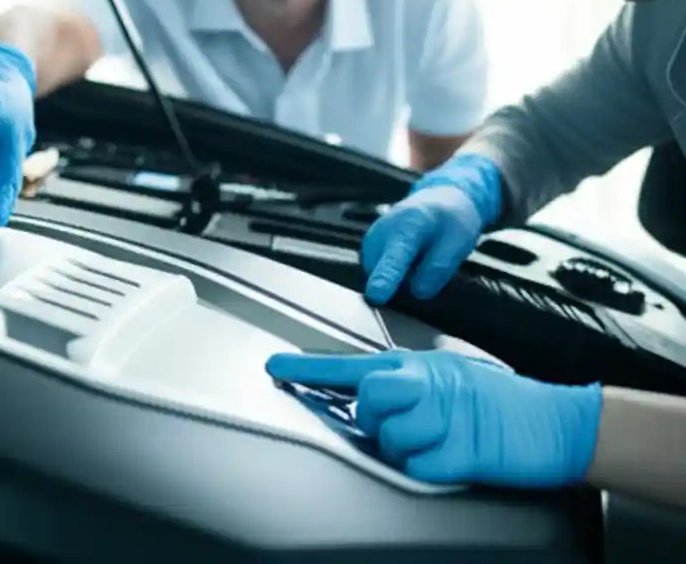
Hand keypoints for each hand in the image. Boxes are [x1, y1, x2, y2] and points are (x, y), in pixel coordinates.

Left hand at [266, 350, 601, 487]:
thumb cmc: (501, 402)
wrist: (556, 422)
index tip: (275, 366)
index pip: (351, 364)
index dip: (309, 367)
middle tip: (405, 422)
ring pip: (389, 438)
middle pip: (368, 398)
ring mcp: (444, 417)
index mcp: (420, 365)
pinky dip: (429, 469)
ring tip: (439, 439)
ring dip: (407, 448)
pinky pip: (417, 467)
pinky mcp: (460, 452)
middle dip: (375, 416)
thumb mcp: (449, 376)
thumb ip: (406, 382)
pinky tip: (452, 455)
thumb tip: (366, 393)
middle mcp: (427, 384)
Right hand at [361, 153, 503, 303]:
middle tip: (430, 260)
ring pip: (379, 273)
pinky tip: (409, 257)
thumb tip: (418, 292)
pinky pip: (378, 270)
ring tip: (420, 254)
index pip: (394, 258)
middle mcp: (381, 231)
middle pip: (383, 270)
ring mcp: (371, 238)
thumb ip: (438, 268)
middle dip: (403, 280)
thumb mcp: (459, 242)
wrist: (440, 200)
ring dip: (399, 276)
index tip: (376, 296)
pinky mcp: (368, 246)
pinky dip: (394, 271)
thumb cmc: (451, 219)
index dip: (385, 279)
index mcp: (408, 226)